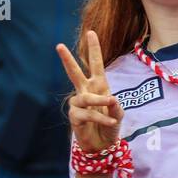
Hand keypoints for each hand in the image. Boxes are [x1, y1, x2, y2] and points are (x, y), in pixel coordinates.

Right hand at [56, 31, 123, 153]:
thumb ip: (115, 106)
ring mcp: (78, 104)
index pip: (95, 65)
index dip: (93, 49)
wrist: (103, 144)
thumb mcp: (119, 113)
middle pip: (74, 74)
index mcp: (98, 86)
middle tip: (58, 46)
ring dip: (100, 101)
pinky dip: (102, 118)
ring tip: (111, 103)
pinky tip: (111, 122)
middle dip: (67, 60)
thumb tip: (110, 99)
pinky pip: (88, 114)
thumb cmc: (110, 124)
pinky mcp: (75, 117)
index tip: (91, 32)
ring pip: (86, 97)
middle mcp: (86, 92)